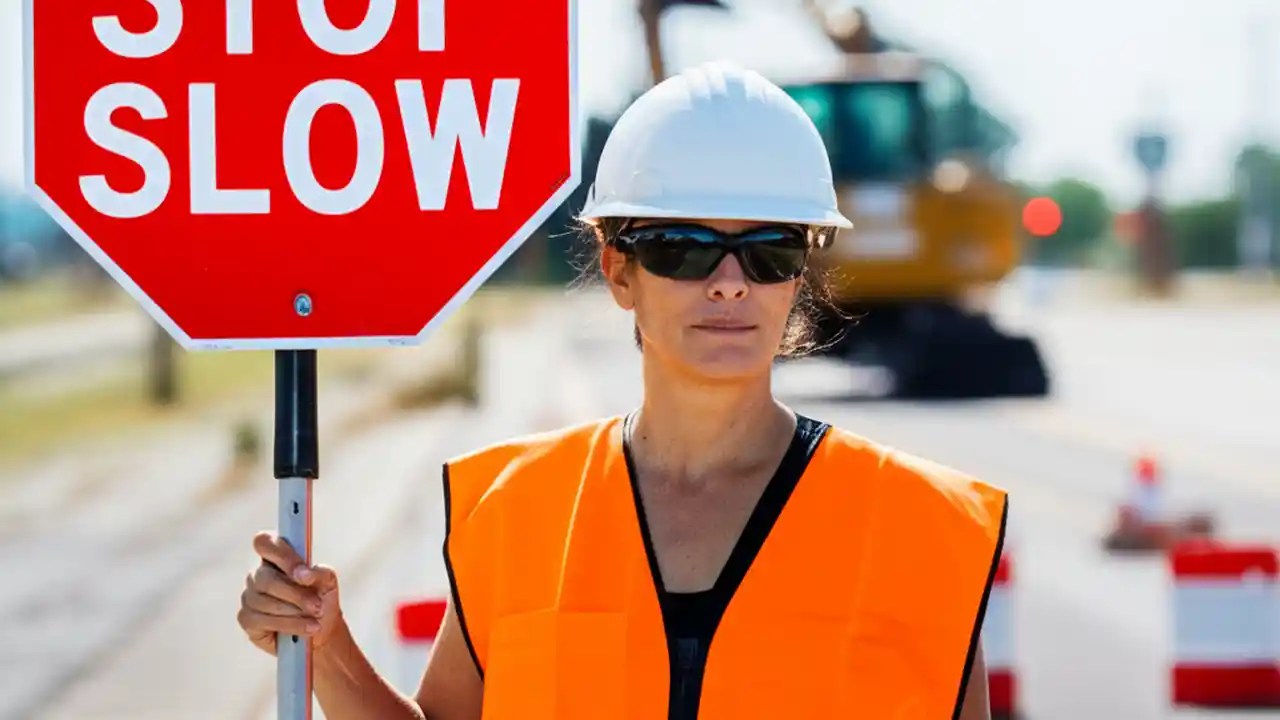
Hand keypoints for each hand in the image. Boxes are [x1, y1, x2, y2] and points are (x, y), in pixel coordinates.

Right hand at [238, 531, 342, 656]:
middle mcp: (257, 574)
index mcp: (276, 557)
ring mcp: (249, 596)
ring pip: (264, 602)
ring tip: (315, 619)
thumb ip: (319, 572)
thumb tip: (305, 574)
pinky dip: (289, 625)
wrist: (320, 628)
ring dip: (295, 613)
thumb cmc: (321, 598)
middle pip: (265, 578)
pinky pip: (263, 621)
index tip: (303, 574)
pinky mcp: (246, 618)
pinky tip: (306, 629)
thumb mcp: (327, 582)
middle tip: (317, 606)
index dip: (282, 556)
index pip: (264, 542)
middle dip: (295, 594)